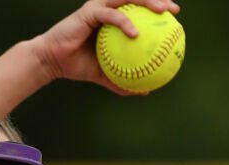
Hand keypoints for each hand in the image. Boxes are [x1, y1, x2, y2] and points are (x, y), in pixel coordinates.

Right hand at [31, 0, 180, 95]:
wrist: (53, 61)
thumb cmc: (78, 65)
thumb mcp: (105, 75)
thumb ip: (124, 80)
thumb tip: (145, 91)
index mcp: (112, 18)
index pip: (138, 8)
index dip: (157, 9)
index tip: (175, 19)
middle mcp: (106, 8)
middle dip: (157, 0)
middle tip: (174, 11)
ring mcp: (98, 7)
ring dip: (146, 1)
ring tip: (161, 10)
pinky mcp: (88, 12)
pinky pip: (110, 15)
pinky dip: (124, 22)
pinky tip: (135, 33)